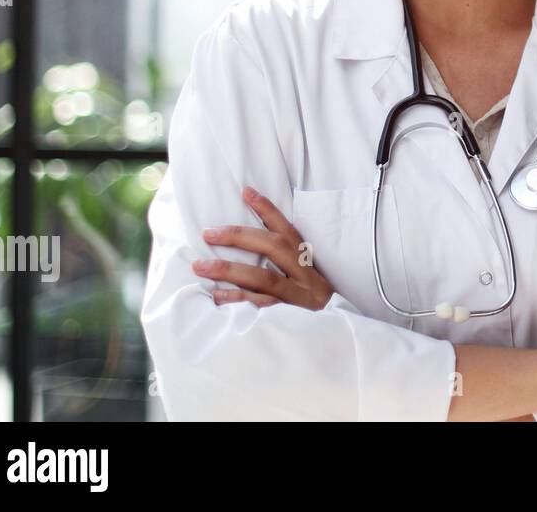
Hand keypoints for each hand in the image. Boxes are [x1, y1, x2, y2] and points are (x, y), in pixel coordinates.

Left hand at [193, 186, 333, 310]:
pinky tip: (217, 297)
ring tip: (200, 266)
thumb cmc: (311, 307)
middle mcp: (305, 276)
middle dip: (239, 237)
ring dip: (230, 270)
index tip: (246, 192)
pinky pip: (261, 307)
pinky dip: (238, 301)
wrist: (336, 344)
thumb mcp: (305, 281)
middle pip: (275, 248)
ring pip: (264, 277)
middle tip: (208, 233)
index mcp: (307, 263)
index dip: (268, 210)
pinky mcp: (290, 318)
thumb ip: (285, 265)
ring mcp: (298, 297)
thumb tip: (249, 246)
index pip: (287, 230)